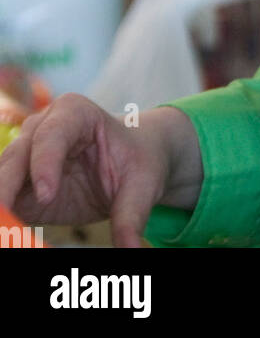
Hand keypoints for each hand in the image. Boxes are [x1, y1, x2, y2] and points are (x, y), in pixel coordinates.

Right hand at [0, 95, 202, 247]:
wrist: (132, 161)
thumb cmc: (137, 160)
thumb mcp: (142, 184)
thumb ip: (132, 215)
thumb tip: (132, 249)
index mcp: (74, 113)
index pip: (52, 134)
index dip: (45, 163)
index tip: (46, 196)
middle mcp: (42, 129)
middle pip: (16, 157)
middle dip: (6, 187)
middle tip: (5, 222)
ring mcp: (28, 158)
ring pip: (4, 179)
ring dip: (3, 204)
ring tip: (5, 231)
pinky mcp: (24, 189)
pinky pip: (8, 204)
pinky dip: (6, 219)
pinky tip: (8, 235)